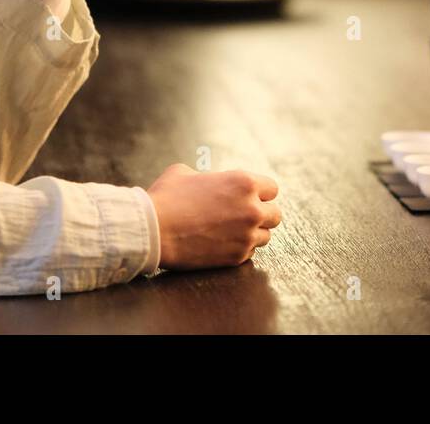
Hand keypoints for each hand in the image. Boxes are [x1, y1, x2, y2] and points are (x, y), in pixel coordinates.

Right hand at [146, 164, 281, 269]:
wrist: (153, 231)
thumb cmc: (166, 197)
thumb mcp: (185, 172)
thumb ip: (207, 176)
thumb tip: (206, 181)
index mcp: (244, 183)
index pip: (272, 188)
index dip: (260, 192)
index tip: (250, 197)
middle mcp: (251, 209)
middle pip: (275, 215)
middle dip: (262, 214)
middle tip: (244, 215)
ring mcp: (246, 236)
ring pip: (265, 236)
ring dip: (252, 233)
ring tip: (231, 230)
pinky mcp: (237, 257)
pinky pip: (249, 253)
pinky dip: (239, 248)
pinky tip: (221, 243)